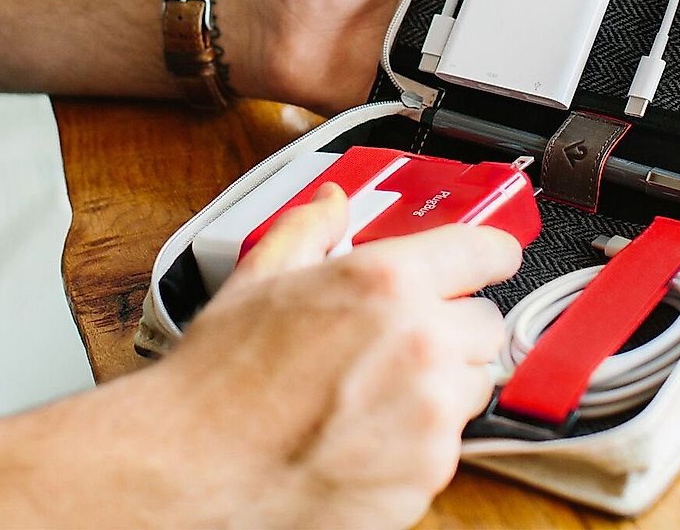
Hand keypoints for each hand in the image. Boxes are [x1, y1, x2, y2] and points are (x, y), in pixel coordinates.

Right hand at [147, 183, 518, 529]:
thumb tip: (334, 203)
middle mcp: (422, 344)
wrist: (192, 468)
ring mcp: (430, 416)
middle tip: (404, 334)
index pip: (486, 251)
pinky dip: (421, 438)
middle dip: (452, 324)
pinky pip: (450, 444)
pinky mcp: (428, 475)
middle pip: (486, 323)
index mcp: (388, 282)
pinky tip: (367, 430)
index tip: (488, 259)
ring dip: (442, 382)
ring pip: (474, 385)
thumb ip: (311, 226)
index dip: (486, 252)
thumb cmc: (221, 379)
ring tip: (376, 387)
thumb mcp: (262, 275)